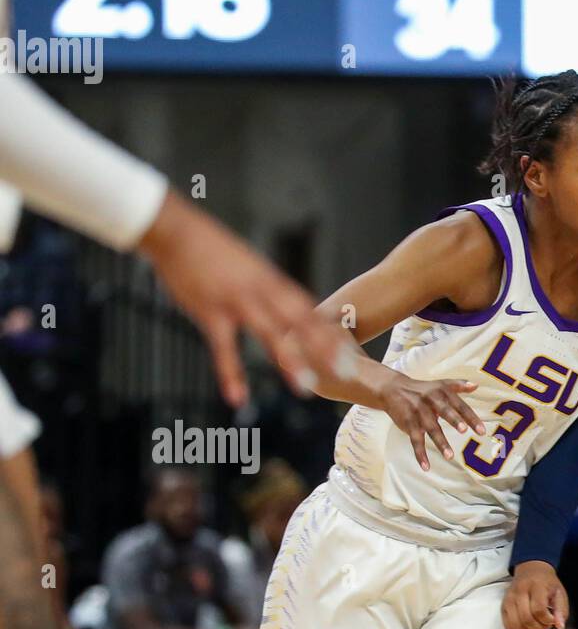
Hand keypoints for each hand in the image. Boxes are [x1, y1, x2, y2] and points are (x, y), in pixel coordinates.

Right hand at [137, 191, 358, 408]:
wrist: (176, 230)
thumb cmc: (213, 251)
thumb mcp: (251, 267)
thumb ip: (271, 290)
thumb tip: (291, 308)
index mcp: (272, 281)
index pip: (309, 309)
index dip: (330, 331)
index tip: (351, 351)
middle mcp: (261, 290)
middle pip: (299, 321)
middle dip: (323, 347)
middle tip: (344, 372)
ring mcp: (236, 301)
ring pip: (268, 333)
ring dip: (288, 360)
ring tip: (305, 388)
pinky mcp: (209, 311)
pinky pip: (223, 347)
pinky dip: (230, 372)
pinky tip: (237, 398)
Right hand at [373, 368, 486, 470]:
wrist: (393, 389)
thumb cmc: (423, 389)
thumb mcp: (440, 384)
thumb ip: (458, 385)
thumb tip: (476, 385)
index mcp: (442, 393)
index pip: (459, 405)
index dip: (470, 417)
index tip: (482, 431)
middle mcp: (431, 401)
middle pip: (444, 411)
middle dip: (454, 420)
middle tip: (463, 430)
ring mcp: (419, 412)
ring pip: (430, 428)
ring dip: (440, 442)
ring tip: (450, 456)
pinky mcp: (408, 422)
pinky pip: (415, 440)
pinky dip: (420, 454)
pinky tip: (426, 467)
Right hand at [503, 561, 568, 628]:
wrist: (531, 571)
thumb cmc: (545, 582)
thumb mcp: (559, 593)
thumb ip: (561, 610)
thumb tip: (560, 625)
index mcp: (536, 586)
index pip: (539, 610)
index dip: (547, 620)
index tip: (551, 620)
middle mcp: (520, 592)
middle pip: (527, 619)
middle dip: (539, 628)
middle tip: (545, 624)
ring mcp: (510, 599)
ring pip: (516, 625)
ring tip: (536, 626)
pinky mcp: (504, 606)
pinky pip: (509, 626)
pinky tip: (526, 628)